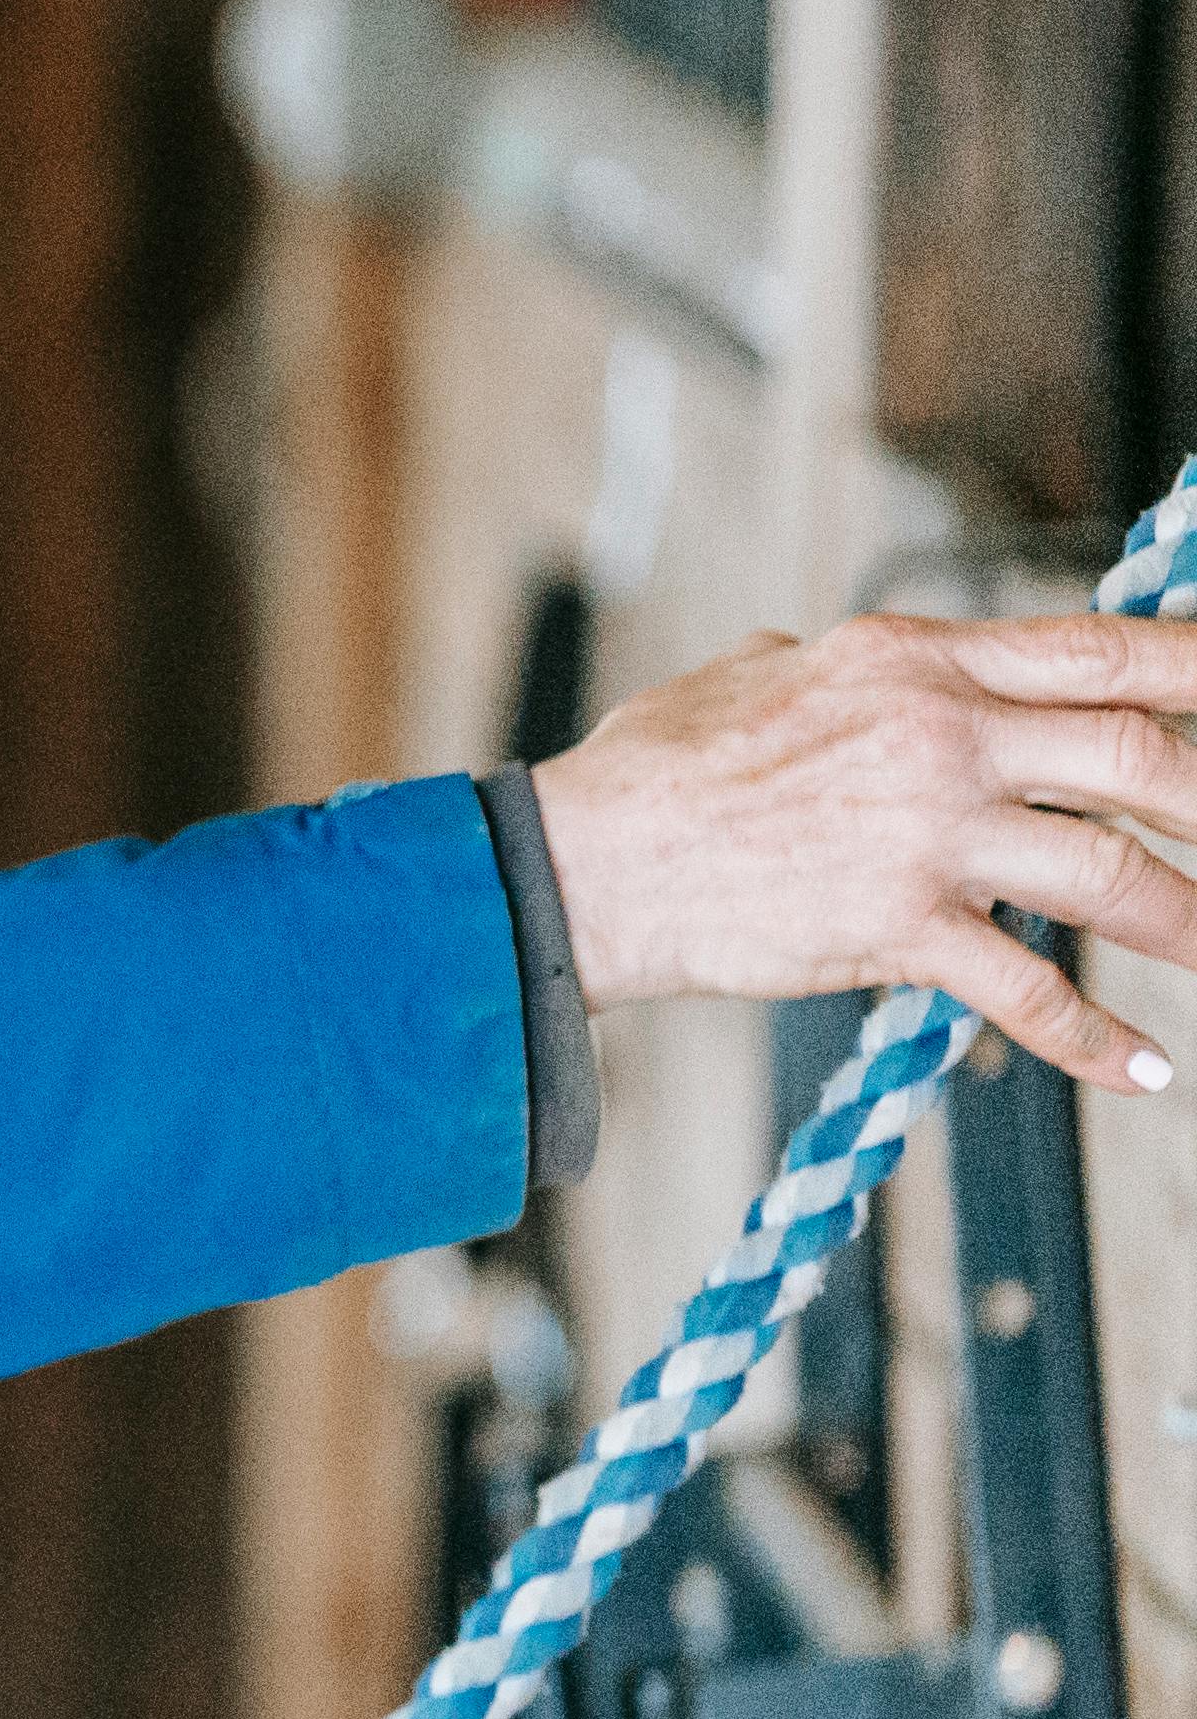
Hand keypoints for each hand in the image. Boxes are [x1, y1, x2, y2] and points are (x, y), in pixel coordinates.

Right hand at [530, 615, 1196, 1091]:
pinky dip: (1096, 1041)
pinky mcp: (896, 926)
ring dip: (1190, 925)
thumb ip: (846, 666)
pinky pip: (1029, 991)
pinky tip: (1143, 1068)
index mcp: (914, 657)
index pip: (1102, 650)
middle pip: (1143, 757)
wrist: (583, 861)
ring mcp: (924, 833)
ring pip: (1113, 878)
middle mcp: (939, 733)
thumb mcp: (757, 671)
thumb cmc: (654, 766)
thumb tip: (873, 665)